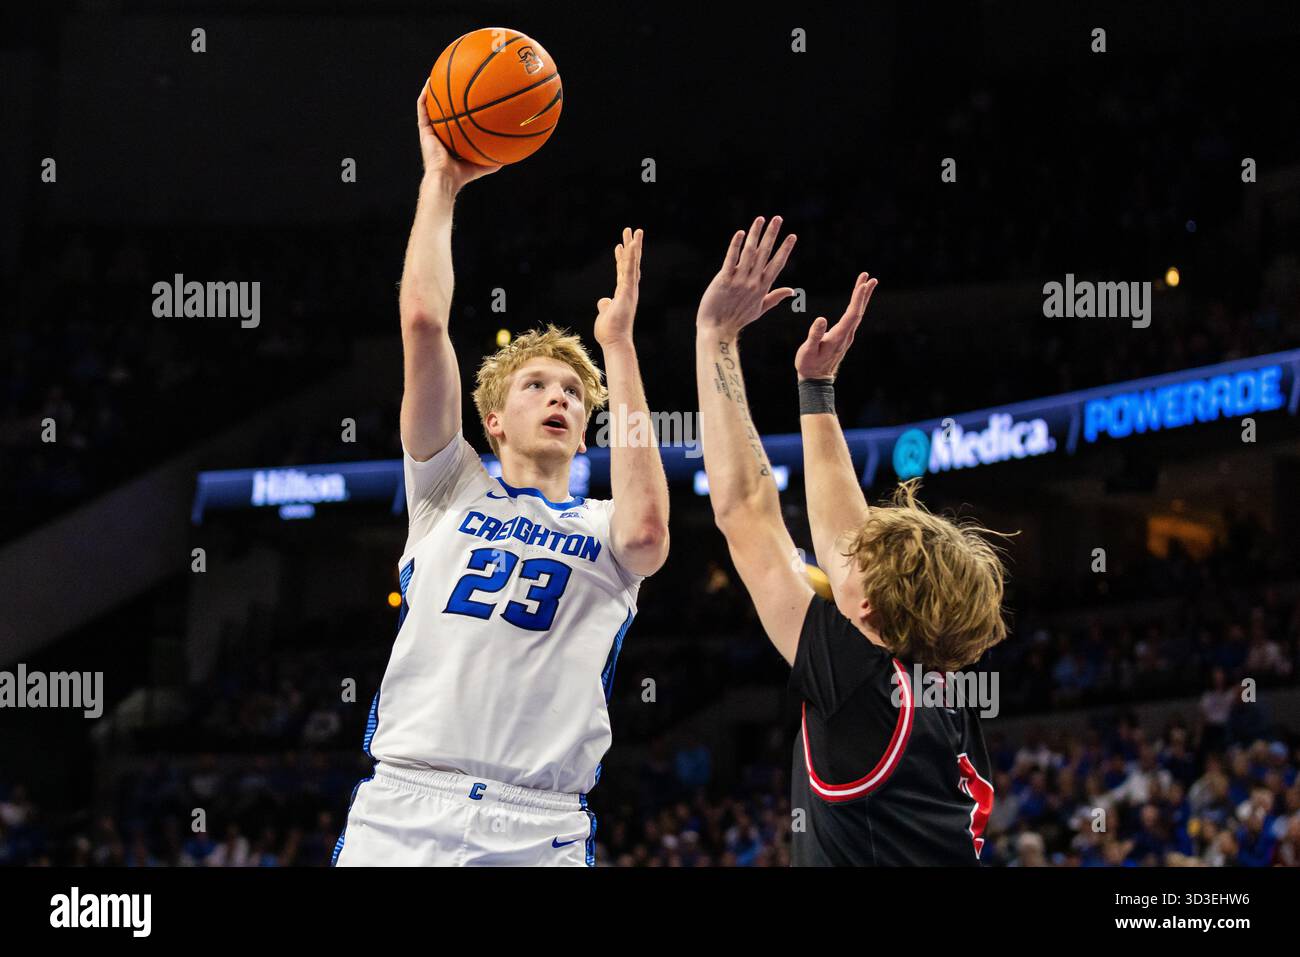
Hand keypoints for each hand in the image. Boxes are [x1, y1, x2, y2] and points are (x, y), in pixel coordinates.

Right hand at [417, 81, 500, 189]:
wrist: (445, 179)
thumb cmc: (462, 176)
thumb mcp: (482, 166)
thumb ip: (493, 161)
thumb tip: (510, 157)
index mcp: (451, 142)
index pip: (455, 124)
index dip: (459, 113)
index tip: (465, 100)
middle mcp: (440, 135)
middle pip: (443, 113)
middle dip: (446, 99)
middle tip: (452, 83)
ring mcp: (431, 132)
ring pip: (430, 108)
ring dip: (432, 92)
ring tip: (436, 77)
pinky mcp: (424, 131)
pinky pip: (422, 110)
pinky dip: (424, 97)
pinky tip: (428, 84)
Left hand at [594, 227, 642, 346]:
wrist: (615, 342)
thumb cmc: (610, 332)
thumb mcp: (604, 314)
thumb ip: (605, 305)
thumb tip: (602, 301)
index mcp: (623, 294)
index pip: (622, 272)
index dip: (622, 258)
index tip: (620, 245)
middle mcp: (629, 290)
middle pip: (631, 264)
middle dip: (632, 246)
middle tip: (633, 231)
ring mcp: (630, 290)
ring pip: (632, 264)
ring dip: (634, 246)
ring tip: (635, 231)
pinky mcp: (627, 292)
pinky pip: (629, 271)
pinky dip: (630, 257)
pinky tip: (630, 245)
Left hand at [696, 216, 796, 335]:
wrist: (718, 329)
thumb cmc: (738, 319)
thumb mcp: (760, 309)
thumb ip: (775, 297)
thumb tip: (791, 291)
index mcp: (763, 287)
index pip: (777, 264)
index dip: (785, 249)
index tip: (792, 235)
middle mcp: (753, 282)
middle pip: (765, 253)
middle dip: (772, 235)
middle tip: (778, 218)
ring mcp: (739, 280)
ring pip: (749, 253)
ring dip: (755, 234)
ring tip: (761, 219)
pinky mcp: (724, 280)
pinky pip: (731, 259)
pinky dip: (736, 246)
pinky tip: (741, 233)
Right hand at [795, 273, 876, 380]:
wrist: (815, 379)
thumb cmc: (809, 364)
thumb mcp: (808, 350)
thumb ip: (814, 335)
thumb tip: (821, 319)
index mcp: (839, 337)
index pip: (852, 315)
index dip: (858, 299)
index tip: (862, 285)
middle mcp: (846, 335)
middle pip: (858, 311)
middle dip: (863, 293)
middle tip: (868, 277)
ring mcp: (847, 336)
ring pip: (857, 313)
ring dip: (862, 297)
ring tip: (867, 282)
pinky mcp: (844, 336)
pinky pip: (853, 317)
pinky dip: (857, 305)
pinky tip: (858, 299)